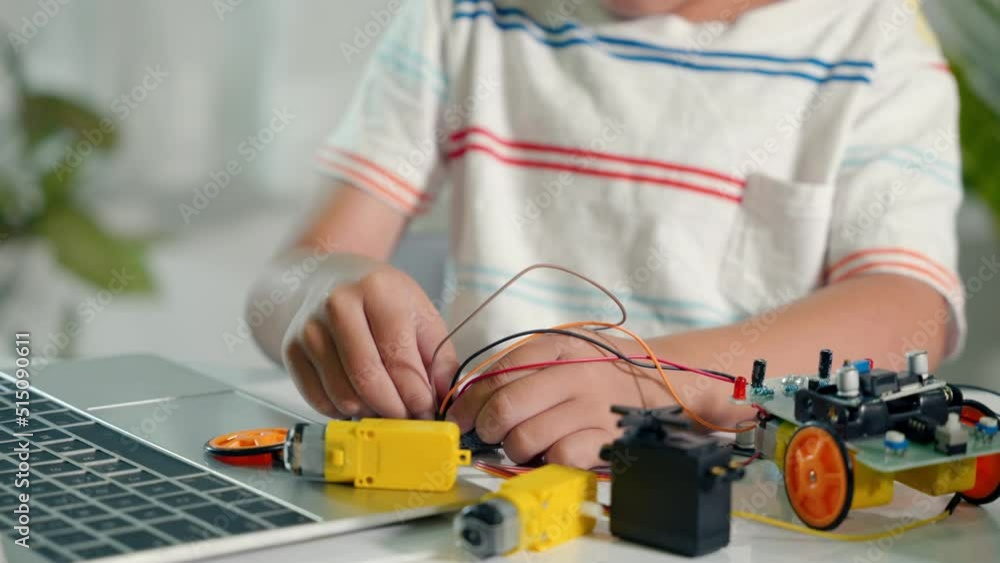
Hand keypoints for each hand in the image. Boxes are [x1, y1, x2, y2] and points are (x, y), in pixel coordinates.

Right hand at [282, 264, 456, 419]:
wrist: (326, 277)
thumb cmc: (378, 297)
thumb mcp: (419, 312)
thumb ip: (438, 356)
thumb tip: (445, 397)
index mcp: (377, 291)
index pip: (398, 358)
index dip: (416, 395)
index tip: (427, 410)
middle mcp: (337, 306)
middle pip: (367, 381)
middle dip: (394, 410)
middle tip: (409, 417)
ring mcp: (309, 329)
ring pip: (343, 397)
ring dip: (369, 412)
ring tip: (385, 403)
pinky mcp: (291, 350)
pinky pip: (320, 401)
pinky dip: (343, 411)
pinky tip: (359, 398)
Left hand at [446, 332, 669, 468]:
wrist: (654, 380)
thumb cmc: (593, 370)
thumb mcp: (558, 352)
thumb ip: (517, 367)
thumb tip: (467, 399)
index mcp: (556, 347)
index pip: (497, 375)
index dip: (468, 401)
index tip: (459, 418)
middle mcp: (575, 374)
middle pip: (506, 408)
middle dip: (487, 428)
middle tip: (489, 434)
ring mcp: (592, 408)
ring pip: (526, 438)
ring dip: (514, 448)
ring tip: (524, 444)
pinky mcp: (607, 439)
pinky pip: (559, 458)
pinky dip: (547, 461)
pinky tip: (552, 452)